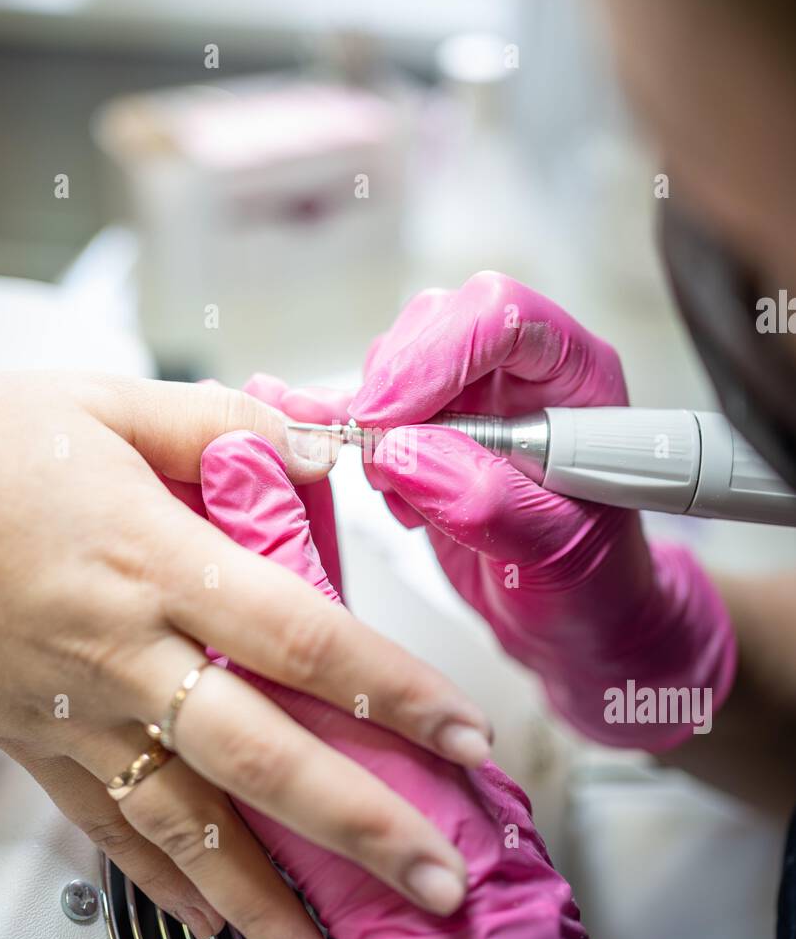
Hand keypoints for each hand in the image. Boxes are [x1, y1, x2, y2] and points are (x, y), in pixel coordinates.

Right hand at [0, 371, 489, 938]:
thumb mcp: (103, 402)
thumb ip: (220, 424)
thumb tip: (317, 449)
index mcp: (153, 558)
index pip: (300, 639)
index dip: (393, 694)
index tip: (462, 739)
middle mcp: (121, 651)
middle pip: (262, 755)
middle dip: (360, 826)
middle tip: (436, 881)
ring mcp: (76, 714)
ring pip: (186, 824)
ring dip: (267, 900)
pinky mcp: (35, 746)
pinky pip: (108, 830)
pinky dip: (166, 884)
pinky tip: (215, 923)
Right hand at [280, 272, 735, 749]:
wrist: (571, 621)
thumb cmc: (589, 586)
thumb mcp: (555, 556)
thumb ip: (488, 502)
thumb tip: (405, 453)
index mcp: (576, 381)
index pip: (504, 317)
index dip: (437, 354)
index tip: (387, 417)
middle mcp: (523, 374)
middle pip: (440, 324)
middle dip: (395, 387)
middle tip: (377, 458)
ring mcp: (474, 396)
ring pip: (398, 361)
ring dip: (376, 423)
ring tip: (400, 495)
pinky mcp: (430, 427)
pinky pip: (373, 404)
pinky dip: (350, 437)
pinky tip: (371, 483)